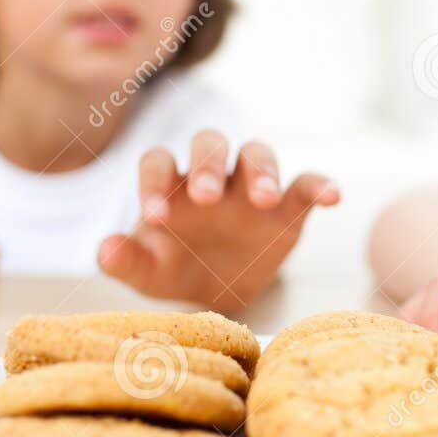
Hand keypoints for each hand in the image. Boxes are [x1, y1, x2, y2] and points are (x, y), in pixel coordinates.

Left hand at [98, 131, 339, 310]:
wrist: (219, 291)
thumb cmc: (176, 270)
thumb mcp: (148, 272)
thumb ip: (126, 260)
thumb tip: (104, 252)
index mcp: (171, 184)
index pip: (158, 163)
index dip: (154, 183)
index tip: (154, 216)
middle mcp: (211, 175)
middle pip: (210, 145)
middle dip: (208, 165)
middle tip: (206, 198)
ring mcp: (250, 188)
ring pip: (257, 154)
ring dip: (262, 170)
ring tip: (265, 198)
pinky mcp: (287, 207)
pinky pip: (305, 183)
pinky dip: (320, 184)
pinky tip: (333, 196)